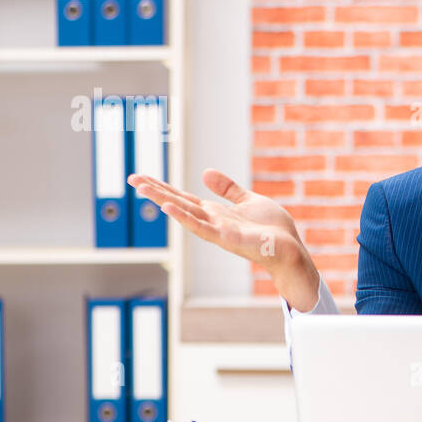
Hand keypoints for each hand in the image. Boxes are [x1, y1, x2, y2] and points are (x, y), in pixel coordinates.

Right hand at [128, 169, 320, 309]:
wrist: (290, 249)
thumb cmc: (272, 229)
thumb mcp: (248, 200)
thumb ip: (228, 189)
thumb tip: (205, 172)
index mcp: (216, 213)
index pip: (184, 198)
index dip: (164, 187)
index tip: (142, 178)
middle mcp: (212, 222)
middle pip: (179, 203)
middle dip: (156, 192)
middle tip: (132, 179)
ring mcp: (218, 231)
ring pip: (185, 214)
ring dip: (164, 201)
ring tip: (143, 189)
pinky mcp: (228, 239)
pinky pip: (202, 228)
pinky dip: (185, 218)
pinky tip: (168, 208)